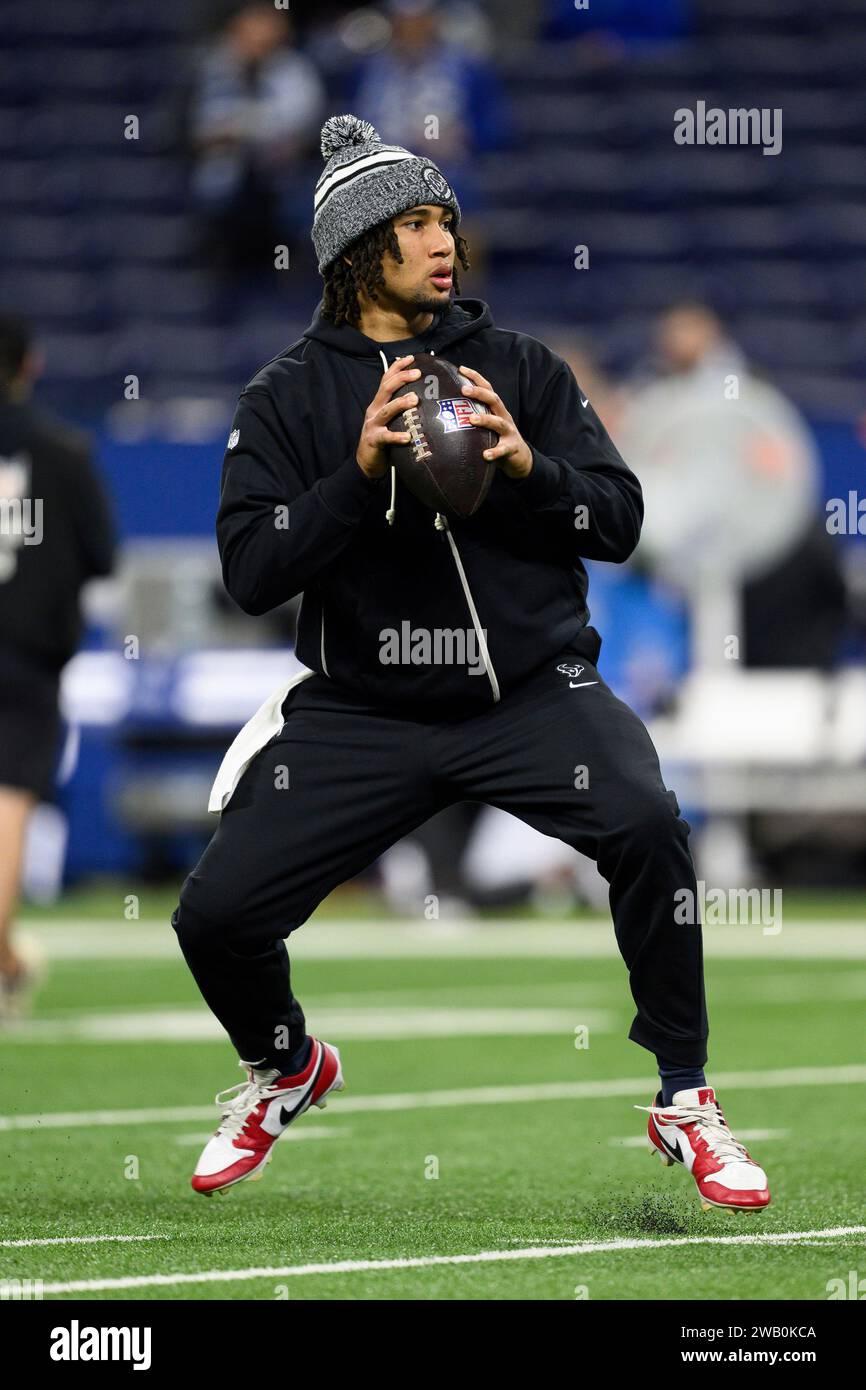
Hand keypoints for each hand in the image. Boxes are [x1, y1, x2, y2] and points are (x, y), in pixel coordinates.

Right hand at [355, 355, 421, 479]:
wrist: (366, 462)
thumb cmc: (384, 440)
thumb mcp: (391, 420)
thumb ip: (401, 409)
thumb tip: (423, 399)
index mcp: (379, 403)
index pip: (386, 379)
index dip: (397, 367)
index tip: (411, 358)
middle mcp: (374, 410)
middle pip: (386, 389)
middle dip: (401, 378)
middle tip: (418, 373)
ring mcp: (373, 425)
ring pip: (386, 410)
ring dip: (400, 403)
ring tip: (414, 399)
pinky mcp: (374, 440)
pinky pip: (386, 437)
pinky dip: (396, 436)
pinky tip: (408, 436)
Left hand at [458, 364, 532, 478]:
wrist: (520, 457)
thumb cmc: (497, 438)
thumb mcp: (487, 424)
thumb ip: (473, 416)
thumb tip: (446, 411)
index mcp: (496, 409)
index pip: (487, 388)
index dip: (476, 377)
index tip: (461, 369)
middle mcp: (503, 416)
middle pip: (493, 400)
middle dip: (479, 393)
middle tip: (463, 390)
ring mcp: (509, 432)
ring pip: (498, 423)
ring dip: (485, 419)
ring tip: (472, 419)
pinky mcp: (512, 448)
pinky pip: (503, 449)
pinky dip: (495, 452)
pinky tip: (486, 454)